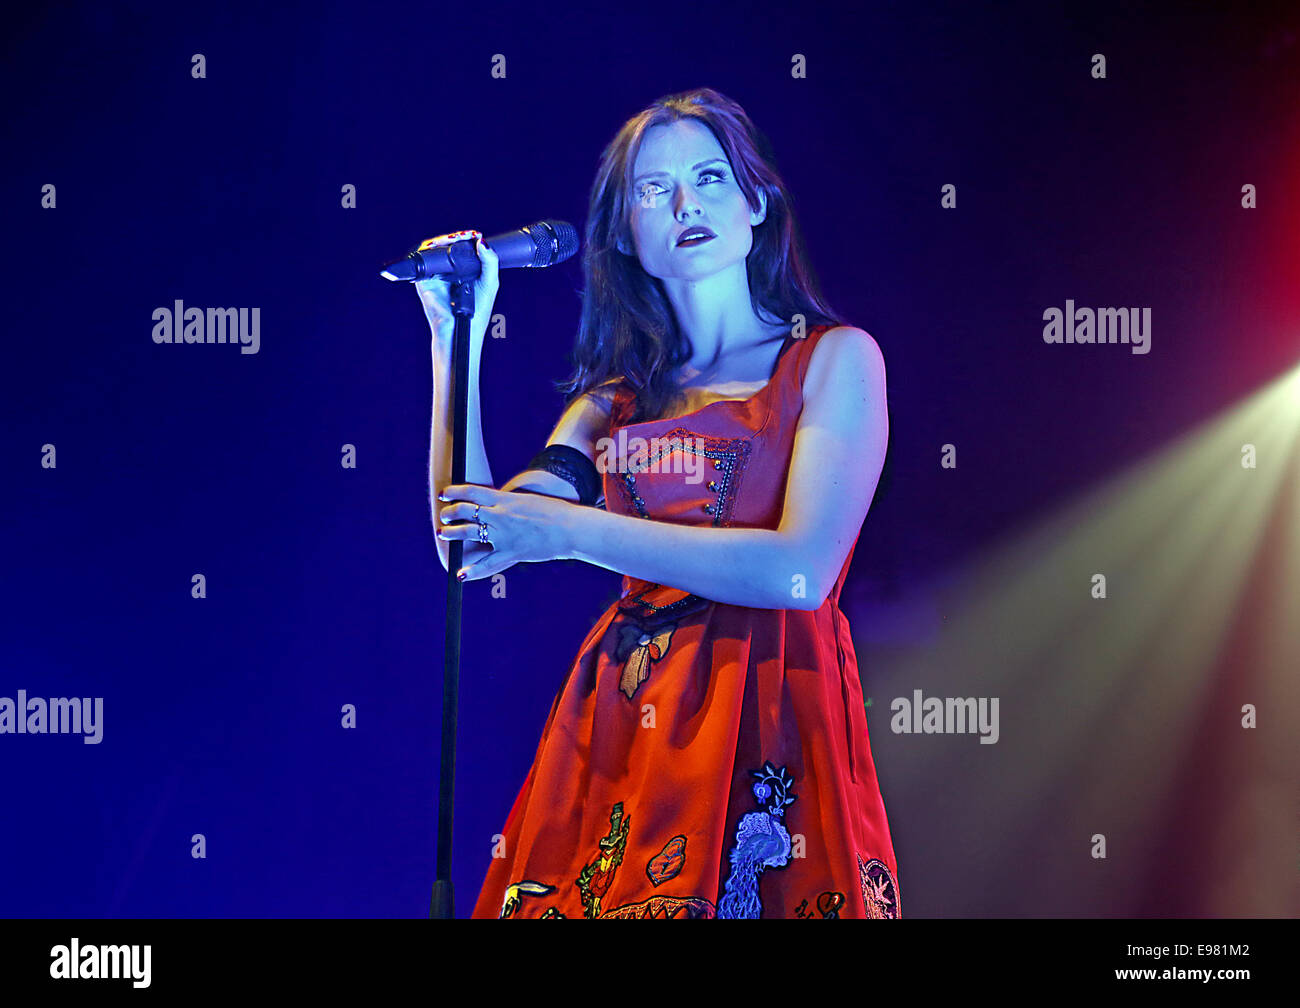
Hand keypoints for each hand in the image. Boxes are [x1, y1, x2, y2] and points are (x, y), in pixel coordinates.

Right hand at [414, 233, 498, 350]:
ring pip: (435, 249)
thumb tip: (482, 241)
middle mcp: (450, 271)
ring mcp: (436, 274)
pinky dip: (429, 250)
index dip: (467, 239)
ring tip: (454, 238)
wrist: (462, 327)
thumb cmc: (478, 310)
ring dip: (443, 240)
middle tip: (465, 236)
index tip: (475, 235)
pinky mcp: (424, 279)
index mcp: (465, 271)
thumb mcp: (490, 283)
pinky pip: (424, 259)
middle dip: (455, 237)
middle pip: (448, 246)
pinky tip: (438, 245)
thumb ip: (490, 262)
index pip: (464, 248)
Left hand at [437, 483, 574, 580]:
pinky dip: (472, 570)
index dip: (454, 492)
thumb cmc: (556, 512)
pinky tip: (460, 574)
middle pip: (465, 510)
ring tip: (443, 533)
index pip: (472, 491)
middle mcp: (500, 515)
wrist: (570, 528)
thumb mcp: (529, 500)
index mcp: (505, 499)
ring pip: (469, 532)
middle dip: (450, 512)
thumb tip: (500, 503)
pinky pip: (487, 563)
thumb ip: (511, 503)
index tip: (445, 494)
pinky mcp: (511, 552)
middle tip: (444, 515)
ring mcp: (503, 535)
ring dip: (452, 533)